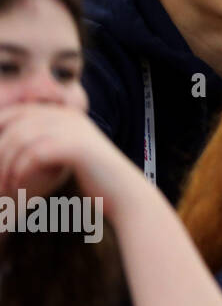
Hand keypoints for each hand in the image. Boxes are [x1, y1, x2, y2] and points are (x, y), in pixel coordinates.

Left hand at [0, 105, 140, 217]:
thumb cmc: (93, 178)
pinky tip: (19, 189)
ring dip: (6, 168)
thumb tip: (6, 146)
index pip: (17, 112)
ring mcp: (73, 130)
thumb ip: (44, 143)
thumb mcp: (67, 153)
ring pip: (20, 141)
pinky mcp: (75, 147)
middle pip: (15, 127)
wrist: (125, 193)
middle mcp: (69, 116)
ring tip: (5, 189)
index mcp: (66, 114)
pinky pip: (33, 156)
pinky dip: (20, 174)